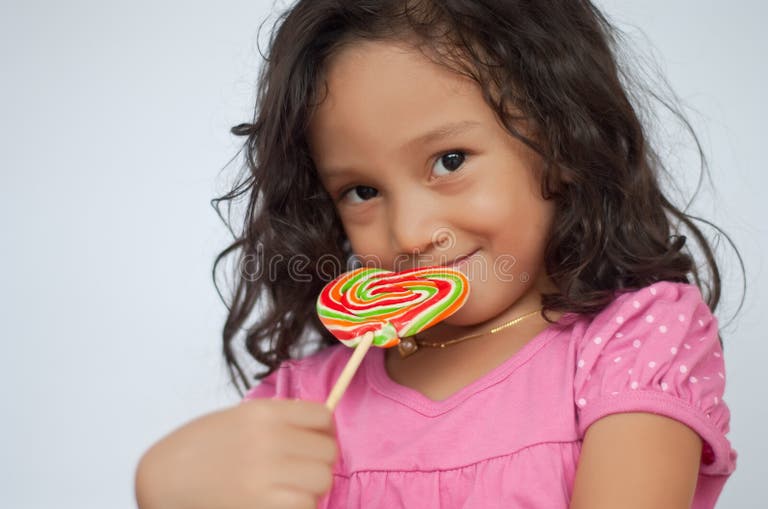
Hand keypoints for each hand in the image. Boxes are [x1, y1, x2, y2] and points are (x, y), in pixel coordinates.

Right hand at [135, 398, 337, 508]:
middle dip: (319, 463)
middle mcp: (270, 439)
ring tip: (289, 490)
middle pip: (328, 451)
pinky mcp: (262, 504)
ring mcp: (266, 473)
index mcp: (264, 413)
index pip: (323, 417)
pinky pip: (305, 505)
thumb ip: (277, 421)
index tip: (315, 443)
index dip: (324, 432)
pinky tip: (279, 504)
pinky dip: (300, 506)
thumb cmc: (198, 449)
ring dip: (312, 488)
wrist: (162, 479)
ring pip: (322, 480)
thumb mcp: (237, 419)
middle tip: (301, 471)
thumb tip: (317, 430)